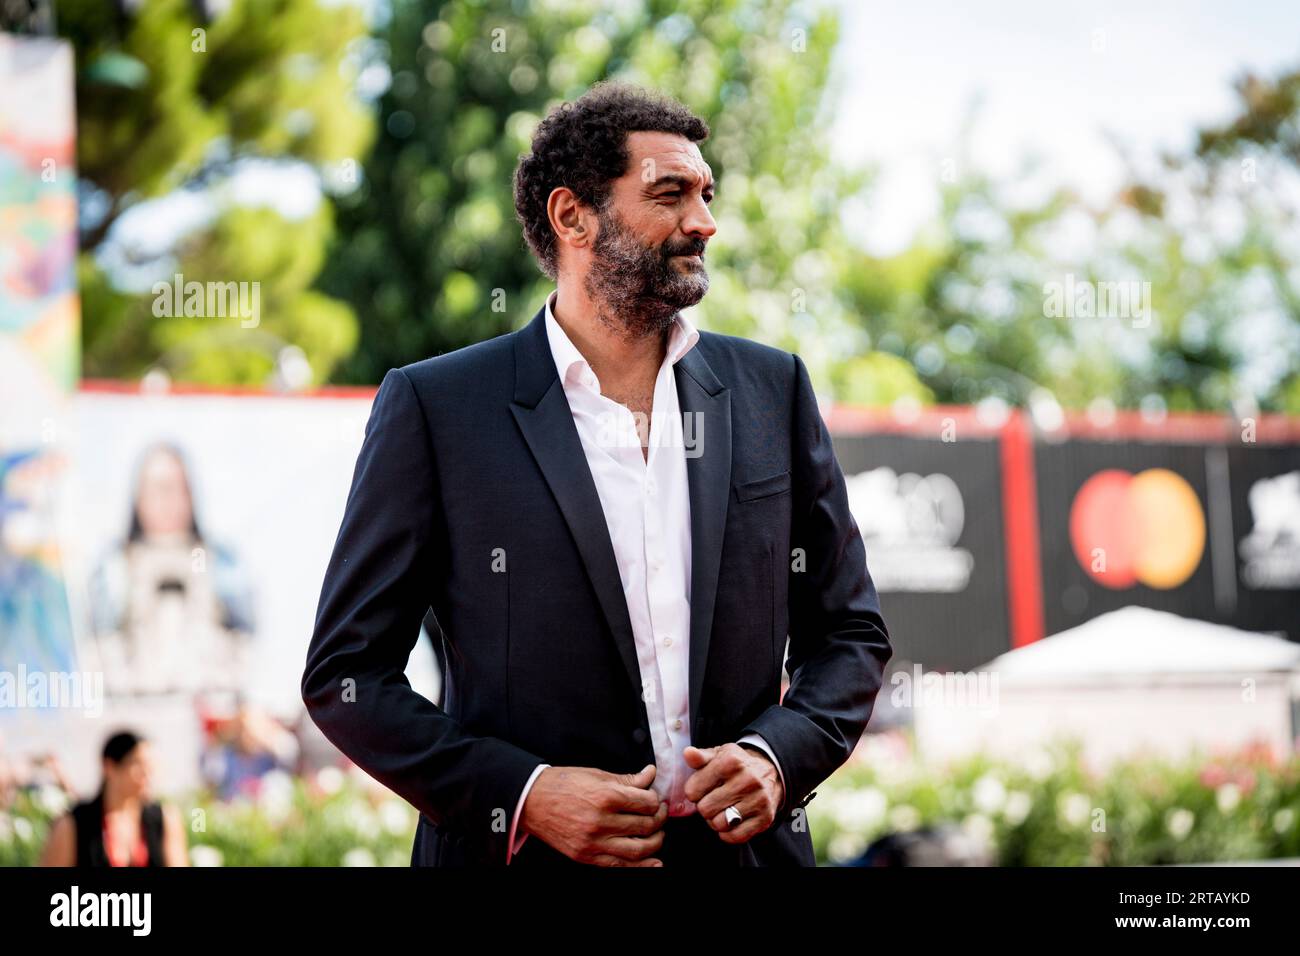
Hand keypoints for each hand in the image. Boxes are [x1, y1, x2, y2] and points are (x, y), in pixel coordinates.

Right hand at [520, 763, 667, 865]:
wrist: (531, 801)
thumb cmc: (562, 784)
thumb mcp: (596, 774)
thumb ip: (626, 779)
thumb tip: (650, 774)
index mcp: (605, 796)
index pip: (646, 802)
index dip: (656, 800)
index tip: (655, 799)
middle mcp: (600, 821)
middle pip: (645, 825)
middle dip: (659, 819)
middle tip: (659, 813)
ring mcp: (593, 842)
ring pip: (638, 849)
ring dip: (655, 842)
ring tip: (657, 834)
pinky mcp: (586, 856)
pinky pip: (619, 865)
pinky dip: (642, 867)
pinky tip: (654, 864)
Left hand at [683, 743, 783, 843]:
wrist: (770, 773)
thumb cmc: (736, 766)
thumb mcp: (718, 755)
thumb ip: (700, 757)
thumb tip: (688, 753)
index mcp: (731, 761)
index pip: (692, 791)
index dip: (693, 792)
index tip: (702, 788)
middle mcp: (747, 780)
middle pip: (705, 809)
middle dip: (704, 807)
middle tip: (712, 800)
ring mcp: (758, 800)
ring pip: (719, 824)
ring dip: (716, 821)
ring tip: (721, 810)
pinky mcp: (765, 818)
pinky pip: (735, 837)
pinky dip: (728, 833)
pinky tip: (731, 821)